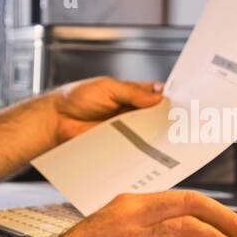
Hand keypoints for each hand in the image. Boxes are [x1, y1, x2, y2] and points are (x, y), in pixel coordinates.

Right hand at [40, 190, 236, 236]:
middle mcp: (135, 213)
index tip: (229, 224)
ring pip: (193, 228)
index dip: (214, 210)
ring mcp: (134, 235)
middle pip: (195, 205)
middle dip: (226, 221)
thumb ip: (140, 232)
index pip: (183, 197)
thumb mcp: (109, 233)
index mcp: (130, 204)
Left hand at [48, 76, 164, 143]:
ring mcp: (125, 130)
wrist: (56, 120)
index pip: (155, 95)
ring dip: (153, 135)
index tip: (179, 104)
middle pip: (155, 116)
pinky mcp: (118, 145)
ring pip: (147, 134)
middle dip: (164, 119)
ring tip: (161, 136)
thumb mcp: (107, 87)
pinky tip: (145, 148)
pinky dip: (140, 149)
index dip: (168, 99)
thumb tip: (156, 97)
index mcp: (130, 94)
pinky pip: (133, 148)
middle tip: (173, 122)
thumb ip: (132, 92)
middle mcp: (130, 112)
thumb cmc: (76, 98)